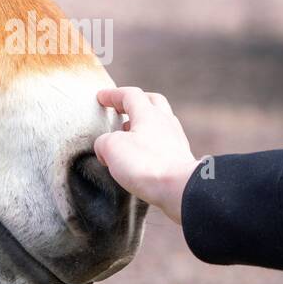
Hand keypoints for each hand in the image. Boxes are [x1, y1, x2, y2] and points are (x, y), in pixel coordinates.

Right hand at [94, 86, 200, 223]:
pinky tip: (144, 155)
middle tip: (122, 109)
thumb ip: (103, 142)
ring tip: (130, 135)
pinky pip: (165, 143)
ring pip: (161, 123)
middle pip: (152, 102)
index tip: (101, 98)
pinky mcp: (181, 159)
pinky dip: (152, 143)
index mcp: (148, 114)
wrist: (179, 188)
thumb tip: (105, 149)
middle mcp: (165, 122)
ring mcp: (176, 140)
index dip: (113, 95)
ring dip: (144, 124)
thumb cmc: (146, 164)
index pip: (130, 95)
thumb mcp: (112, 147)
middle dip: (135, 103)